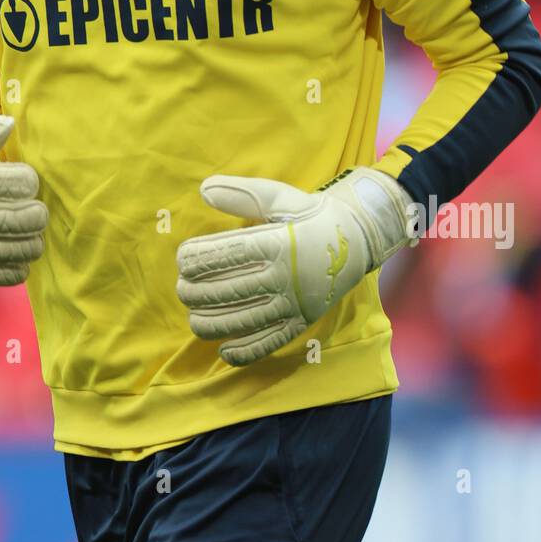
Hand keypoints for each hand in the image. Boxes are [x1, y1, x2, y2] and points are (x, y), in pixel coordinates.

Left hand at [175, 166, 414, 366]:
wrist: (358, 239)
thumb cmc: (310, 215)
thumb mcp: (280, 197)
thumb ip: (242, 194)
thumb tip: (204, 190)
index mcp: (278, 243)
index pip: (227, 255)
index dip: (197, 259)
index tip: (182, 260)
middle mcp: (285, 276)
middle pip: (228, 290)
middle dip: (196, 293)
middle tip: (182, 289)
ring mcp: (294, 303)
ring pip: (244, 321)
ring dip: (211, 324)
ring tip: (194, 319)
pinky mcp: (302, 322)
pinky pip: (270, 343)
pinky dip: (244, 351)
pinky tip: (223, 350)